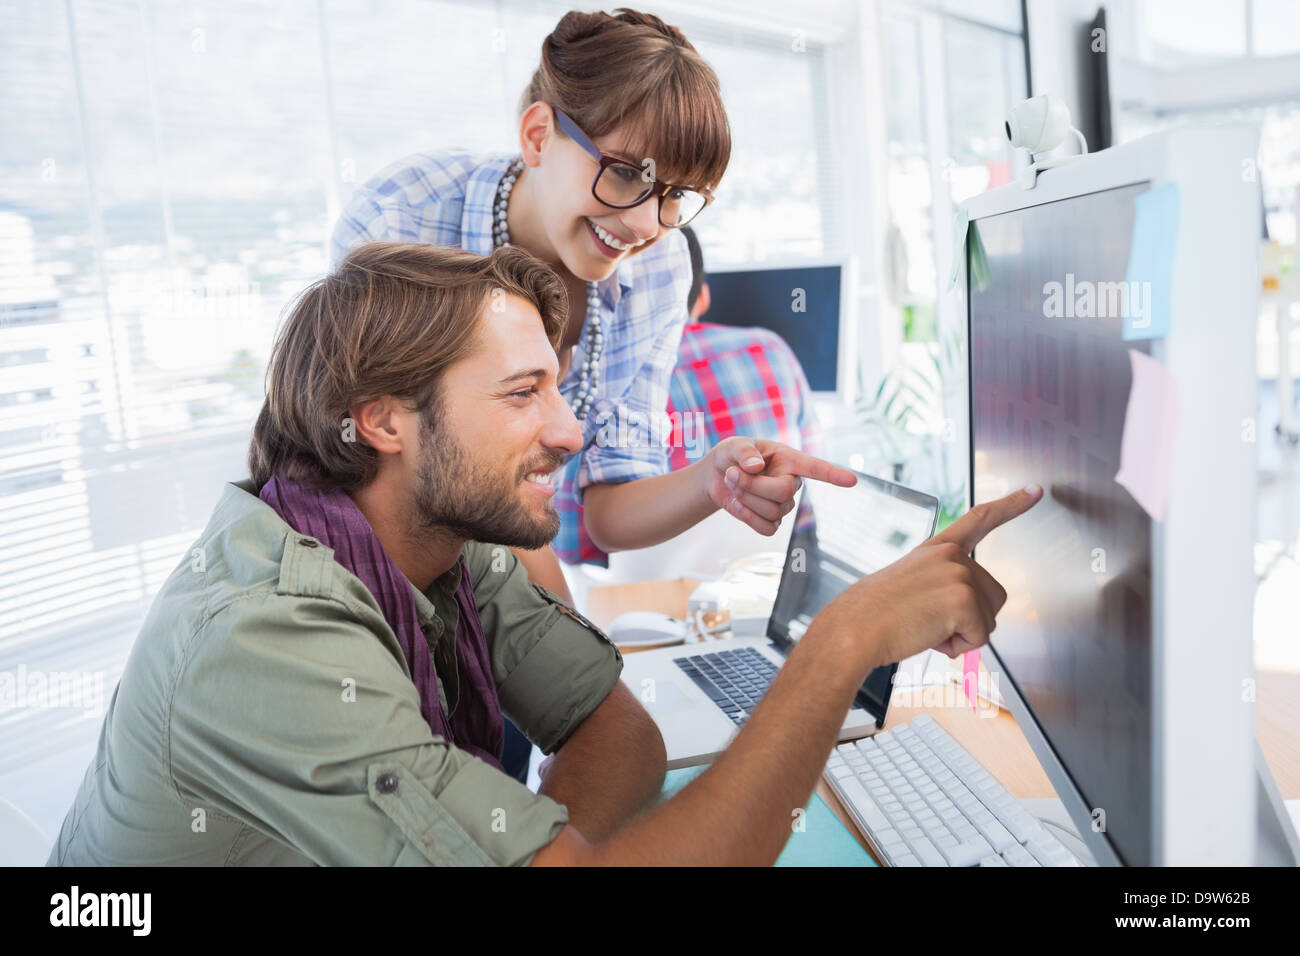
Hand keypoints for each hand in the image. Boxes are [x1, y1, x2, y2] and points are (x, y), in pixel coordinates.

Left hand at [702, 437, 857, 534]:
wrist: (717, 476)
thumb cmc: (732, 455)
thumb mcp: (734, 445)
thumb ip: (744, 451)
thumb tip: (757, 466)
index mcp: (789, 460)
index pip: (816, 468)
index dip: (834, 474)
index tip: (852, 480)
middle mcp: (791, 482)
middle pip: (783, 492)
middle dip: (753, 485)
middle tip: (732, 473)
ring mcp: (783, 505)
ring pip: (772, 512)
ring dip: (745, 498)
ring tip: (732, 482)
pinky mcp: (771, 522)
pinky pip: (766, 529)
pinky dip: (746, 517)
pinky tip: (736, 503)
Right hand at [807, 485, 1042, 670]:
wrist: (854, 629)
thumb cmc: (875, 615)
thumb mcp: (912, 587)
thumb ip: (944, 588)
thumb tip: (972, 618)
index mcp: (937, 548)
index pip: (980, 519)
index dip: (1011, 504)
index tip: (1035, 490)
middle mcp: (952, 555)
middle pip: (993, 596)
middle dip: (969, 619)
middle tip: (927, 621)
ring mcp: (959, 573)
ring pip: (988, 619)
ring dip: (961, 634)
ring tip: (923, 627)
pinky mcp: (963, 599)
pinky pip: (980, 638)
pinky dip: (958, 647)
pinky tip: (929, 636)